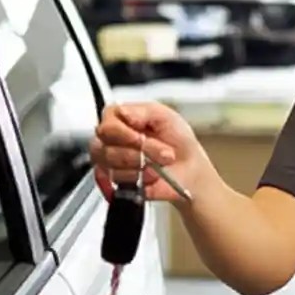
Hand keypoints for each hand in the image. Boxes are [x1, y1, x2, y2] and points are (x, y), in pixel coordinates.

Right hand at [92, 102, 212, 202]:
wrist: (189, 169)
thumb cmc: (178, 141)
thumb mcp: (166, 116)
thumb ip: (143, 111)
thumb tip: (123, 113)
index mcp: (121, 118)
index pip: (106, 123)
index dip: (122, 132)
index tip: (141, 137)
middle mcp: (111, 139)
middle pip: (105, 146)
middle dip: (138, 151)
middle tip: (161, 153)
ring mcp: (111, 162)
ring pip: (111, 165)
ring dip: (140, 166)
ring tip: (158, 165)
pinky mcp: (116, 182)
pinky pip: (114, 182)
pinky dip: (135, 180)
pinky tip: (149, 176)